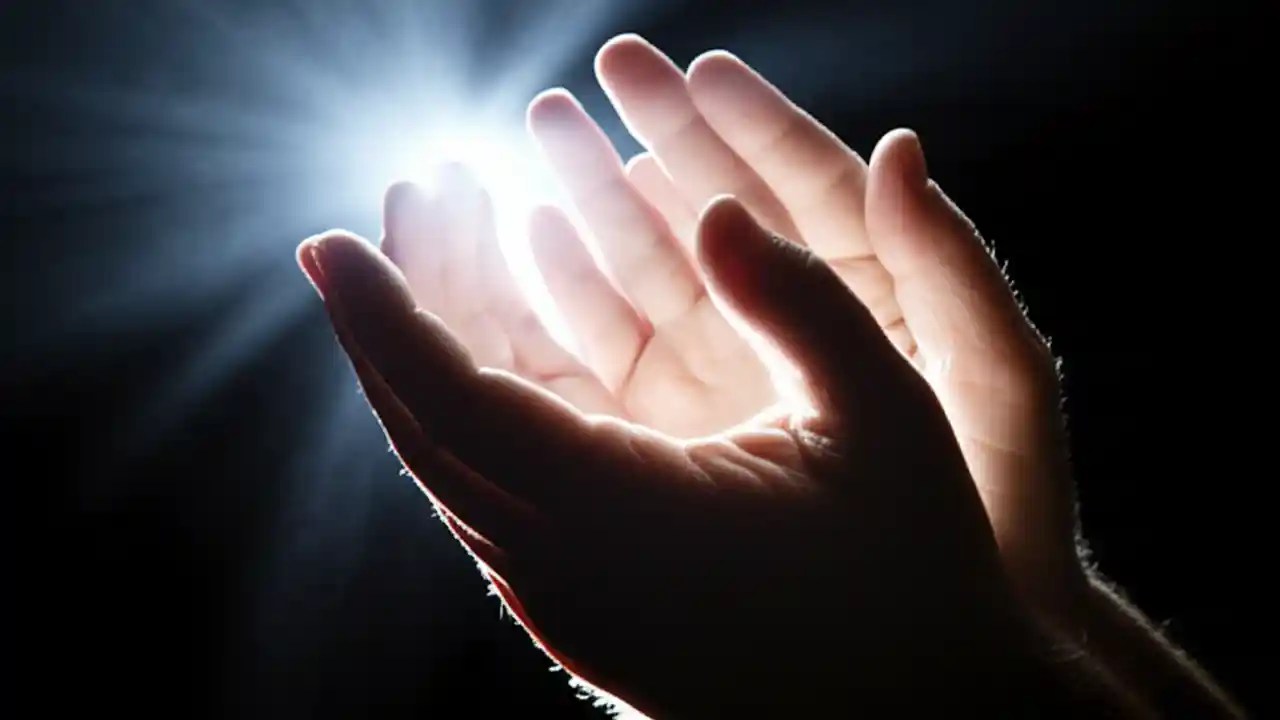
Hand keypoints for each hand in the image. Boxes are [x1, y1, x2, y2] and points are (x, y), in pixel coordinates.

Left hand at [297, 200, 1080, 716]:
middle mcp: (567, 572)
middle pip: (435, 425)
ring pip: (457, 458)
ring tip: (459, 240)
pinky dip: (480, 400)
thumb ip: (799, 303)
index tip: (332, 243)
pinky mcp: (579, 602)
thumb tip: (715, 208)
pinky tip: (508, 337)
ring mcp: (565, 599)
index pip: (458, 406)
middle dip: (408, 304)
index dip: (389, 316)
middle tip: (419, 192)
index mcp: (624, 524)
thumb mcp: (886, 421)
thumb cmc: (916, 579)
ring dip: (440, 346)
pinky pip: (493, 488)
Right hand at [518, 35, 1080, 614]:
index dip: (741, 121)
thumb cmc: (1005, 512)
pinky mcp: (674, 439)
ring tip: (536, 144)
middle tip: (581, 86)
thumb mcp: (999, 380)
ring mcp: (726, 378)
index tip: (682, 67)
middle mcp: (785, 324)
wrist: (956, 641)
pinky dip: (564, 298)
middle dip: (642, 143)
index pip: (799, 183)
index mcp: (868, 290)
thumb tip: (900, 147)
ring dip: (586, 207)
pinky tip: (529, 244)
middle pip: (705, 213)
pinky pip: (606, 354)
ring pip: (643, 273)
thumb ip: (954, 267)